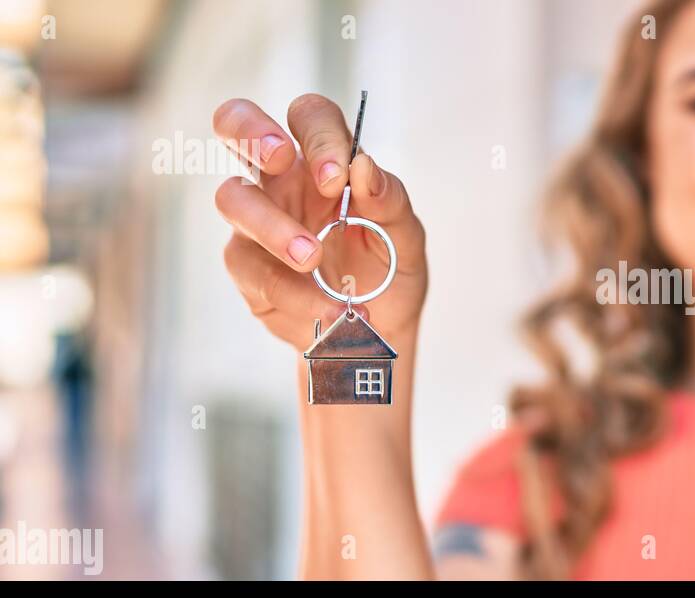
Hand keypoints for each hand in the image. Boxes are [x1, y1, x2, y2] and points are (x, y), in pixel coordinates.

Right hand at [213, 94, 426, 351]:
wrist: (381, 328)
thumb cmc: (391, 267)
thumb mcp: (406, 235)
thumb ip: (390, 200)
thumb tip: (363, 166)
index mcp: (325, 162)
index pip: (310, 117)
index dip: (318, 137)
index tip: (336, 179)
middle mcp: (283, 182)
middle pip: (238, 125)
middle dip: (250, 130)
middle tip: (279, 159)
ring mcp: (256, 221)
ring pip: (233, 197)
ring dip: (272, 226)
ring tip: (310, 259)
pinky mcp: (247, 267)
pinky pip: (253, 267)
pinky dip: (291, 289)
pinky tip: (324, 307)